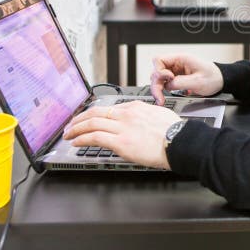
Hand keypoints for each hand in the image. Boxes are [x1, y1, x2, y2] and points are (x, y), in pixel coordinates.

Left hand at [63, 101, 180, 168]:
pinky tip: (76, 142)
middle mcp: (126, 114)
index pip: (108, 108)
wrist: (180, 141)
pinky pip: (95, 137)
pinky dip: (82, 139)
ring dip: (76, 129)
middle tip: (70, 125)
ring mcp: (122, 127)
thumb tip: (141, 124)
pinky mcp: (120, 142)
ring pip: (92, 123)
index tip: (87, 118)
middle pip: (95, 112)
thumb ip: (145, 117)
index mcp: (136, 107)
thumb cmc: (174, 132)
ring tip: (68, 134)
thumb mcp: (159, 115)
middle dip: (79, 119)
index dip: (93, 113)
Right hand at [150, 53, 223, 104]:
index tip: (169, 79)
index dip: (160, 71)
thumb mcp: (198, 81)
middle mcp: (176, 63)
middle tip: (159, 98)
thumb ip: (181, 82)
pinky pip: (165, 83)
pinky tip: (165, 98)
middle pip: (157, 70)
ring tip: (161, 100)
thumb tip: (167, 86)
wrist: (221, 81)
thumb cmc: (213, 77)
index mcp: (181, 59)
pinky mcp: (177, 78)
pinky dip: (163, 90)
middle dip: (156, 84)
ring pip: (159, 78)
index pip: (159, 60)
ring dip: (158, 89)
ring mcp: (175, 71)